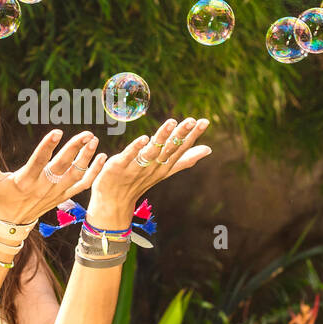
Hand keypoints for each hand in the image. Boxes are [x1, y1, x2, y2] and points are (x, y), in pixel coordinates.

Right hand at [0, 129, 107, 224]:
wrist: (8, 223)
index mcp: (25, 181)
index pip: (38, 161)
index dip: (47, 147)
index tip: (57, 132)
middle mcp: (42, 187)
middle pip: (61, 166)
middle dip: (74, 149)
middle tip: (86, 134)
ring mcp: (55, 193)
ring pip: (74, 175)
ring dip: (86, 159)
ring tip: (94, 141)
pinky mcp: (62, 197)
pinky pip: (82, 185)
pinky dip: (93, 173)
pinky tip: (102, 158)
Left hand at [87, 117, 212, 225]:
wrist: (114, 203)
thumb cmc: (140, 182)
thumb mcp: (165, 170)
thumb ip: (185, 160)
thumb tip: (208, 150)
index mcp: (165, 165)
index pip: (181, 148)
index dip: (193, 135)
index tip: (204, 121)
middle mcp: (153, 167)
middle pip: (169, 148)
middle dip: (181, 134)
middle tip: (192, 120)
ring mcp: (137, 168)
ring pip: (152, 151)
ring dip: (162, 137)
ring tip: (171, 122)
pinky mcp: (119, 167)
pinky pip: (129, 156)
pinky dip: (136, 148)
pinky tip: (144, 138)